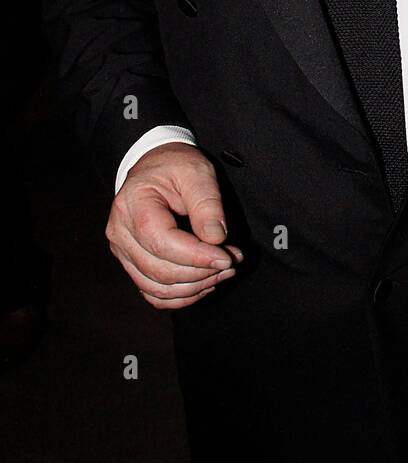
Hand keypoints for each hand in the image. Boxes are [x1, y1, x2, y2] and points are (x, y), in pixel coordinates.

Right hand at [106, 142, 241, 309]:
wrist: (155, 167)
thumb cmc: (175, 166)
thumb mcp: (196, 172)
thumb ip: (207, 203)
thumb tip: (215, 238)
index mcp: (133, 204)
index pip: (162, 242)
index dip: (196, 256)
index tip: (227, 257)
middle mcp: (120, 232)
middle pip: (159, 270)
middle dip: (200, 273)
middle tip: (232, 262)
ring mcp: (123, 252)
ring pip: (156, 288)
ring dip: (194, 287)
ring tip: (223, 272)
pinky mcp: (132, 264)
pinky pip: (153, 293)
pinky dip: (180, 296)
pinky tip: (204, 283)